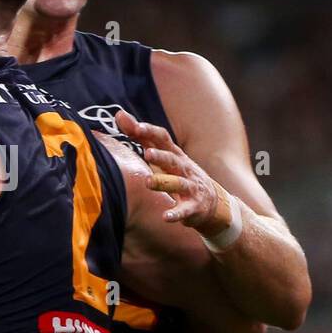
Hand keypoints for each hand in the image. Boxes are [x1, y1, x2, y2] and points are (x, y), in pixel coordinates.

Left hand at [116, 110, 225, 230]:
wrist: (212, 202)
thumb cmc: (180, 174)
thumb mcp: (163, 155)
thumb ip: (141, 137)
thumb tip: (119, 115)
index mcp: (174, 154)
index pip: (163, 139)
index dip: (150, 132)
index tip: (135, 127)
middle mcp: (183, 168)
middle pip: (172, 159)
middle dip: (160, 156)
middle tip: (147, 154)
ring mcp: (190, 187)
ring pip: (177, 183)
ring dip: (163, 182)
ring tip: (148, 182)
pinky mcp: (194, 206)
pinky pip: (185, 210)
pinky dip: (176, 214)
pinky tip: (166, 217)